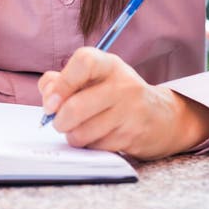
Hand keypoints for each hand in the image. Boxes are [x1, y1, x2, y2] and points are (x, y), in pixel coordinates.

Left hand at [38, 47, 208, 159]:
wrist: (162, 117)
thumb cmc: (117, 94)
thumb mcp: (96, 77)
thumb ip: (65, 79)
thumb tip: (46, 91)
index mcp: (109, 64)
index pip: (84, 61)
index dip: (62, 83)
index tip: (50, 101)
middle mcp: (122, 85)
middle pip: (76, 106)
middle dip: (59, 120)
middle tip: (58, 122)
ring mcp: (129, 112)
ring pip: (83, 132)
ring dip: (73, 135)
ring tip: (78, 130)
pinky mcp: (132, 136)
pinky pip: (96, 146)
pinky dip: (89, 146)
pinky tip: (97, 137)